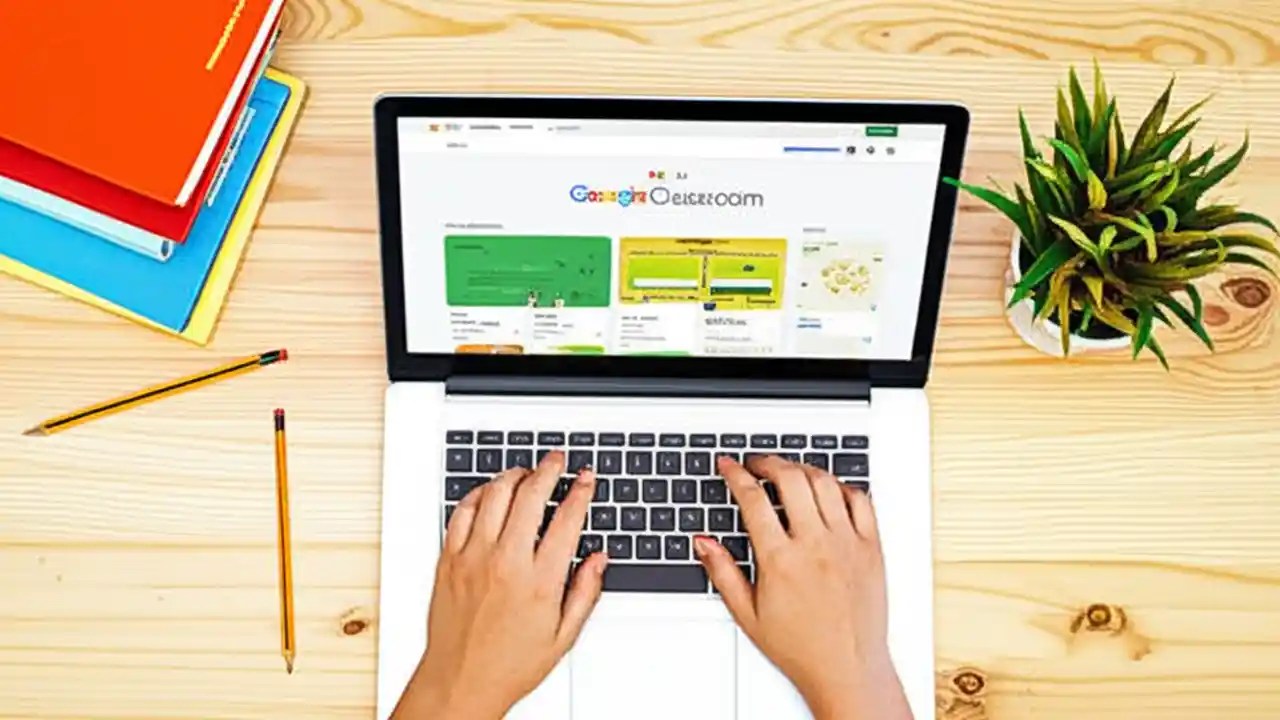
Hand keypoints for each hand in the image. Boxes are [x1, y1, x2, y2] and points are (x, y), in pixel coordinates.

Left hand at [392, 452, 606, 719]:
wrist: (460, 682)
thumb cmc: (508, 665)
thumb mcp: (563, 636)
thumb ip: (585, 592)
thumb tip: (599, 559)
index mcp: (540, 582)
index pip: (566, 519)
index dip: (581, 491)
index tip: (586, 478)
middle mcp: (506, 563)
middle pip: (530, 495)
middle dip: (549, 470)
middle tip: (557, 460)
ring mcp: (473, 558)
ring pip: (494, 495)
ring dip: (514, 475)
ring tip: (526, 472)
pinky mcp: (449, 560)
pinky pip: (462, 512)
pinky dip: (478, 494)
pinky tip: (490, 492)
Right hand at [694, 456, 911, 719]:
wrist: (847, 668)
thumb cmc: (801, 648)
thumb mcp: (747, 614)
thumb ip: (722, 572)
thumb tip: (704, 542)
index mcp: (781, 560)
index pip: (753, 499)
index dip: (736, 474)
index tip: (729, 466)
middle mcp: (816, 545)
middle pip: (790, 478)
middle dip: (768, 462)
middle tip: (757, 464)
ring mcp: (847, 543)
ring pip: (825, 482)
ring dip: (803, 468)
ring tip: (789, 472)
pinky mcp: (872, 548)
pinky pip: (861, 500)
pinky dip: (842, 487)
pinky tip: (829, 491)